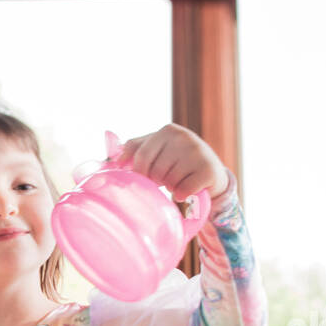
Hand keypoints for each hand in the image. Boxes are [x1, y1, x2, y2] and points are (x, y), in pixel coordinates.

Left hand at [114, 123, 229, 200]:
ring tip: (180, 180)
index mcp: (167, 130)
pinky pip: (183, 191)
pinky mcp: (208, 170)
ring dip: (171, 187)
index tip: (147, 176)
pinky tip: (189, 188)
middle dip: (158, 180)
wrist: (211, 174)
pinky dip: (182, 195)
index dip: (141, 173)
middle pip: (154, 171)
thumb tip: (114, 162)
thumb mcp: (158, 150)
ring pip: (169, 182)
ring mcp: (198, 152)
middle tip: (168, 177)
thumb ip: (135, 149)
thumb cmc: (177, 163)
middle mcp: (184, 136)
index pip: (141, 156)